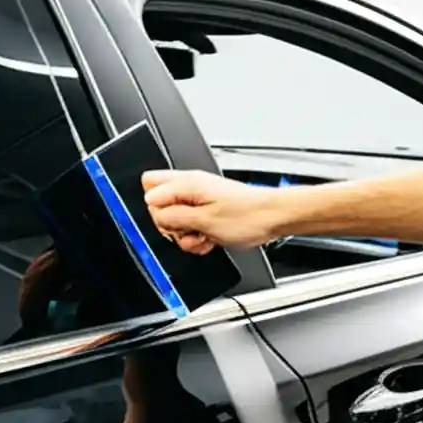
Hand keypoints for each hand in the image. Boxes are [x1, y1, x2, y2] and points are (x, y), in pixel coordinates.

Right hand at [141, 170, 279, 253]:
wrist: (272, 217)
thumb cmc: (247, 216)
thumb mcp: (204, 220)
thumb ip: (174, 216)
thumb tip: (155, 214)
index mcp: (188, 183)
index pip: (150, 193)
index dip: (159, 213)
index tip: (175, 224)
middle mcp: (191, 187)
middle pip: (159, 204)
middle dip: (169, 224)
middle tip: (187, 230)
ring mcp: (199, 197)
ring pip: (174, 217)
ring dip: (184, 233)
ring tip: (201, 235)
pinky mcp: (206, 209)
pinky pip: (188, 224)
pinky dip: (195, 235)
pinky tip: (208, 238)